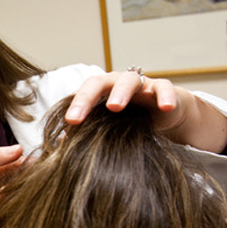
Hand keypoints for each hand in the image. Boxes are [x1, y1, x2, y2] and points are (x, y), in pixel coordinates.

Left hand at [65, 70, 226, 151]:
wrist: (164, 115)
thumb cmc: (130, 120)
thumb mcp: (108, 127)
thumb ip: (88, 133)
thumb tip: (61, 146)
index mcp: (100, 92)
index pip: (81, 94)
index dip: (73, 107)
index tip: (68, 123)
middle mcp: (116, 83)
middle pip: (99, 83)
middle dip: (87, 98)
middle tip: (78, 116)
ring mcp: (141, 84)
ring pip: (129, 81)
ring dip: (120, 92)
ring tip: (115, 107)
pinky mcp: (164, 89)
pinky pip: (164, 88)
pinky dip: (164, 96)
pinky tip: (164, 107)